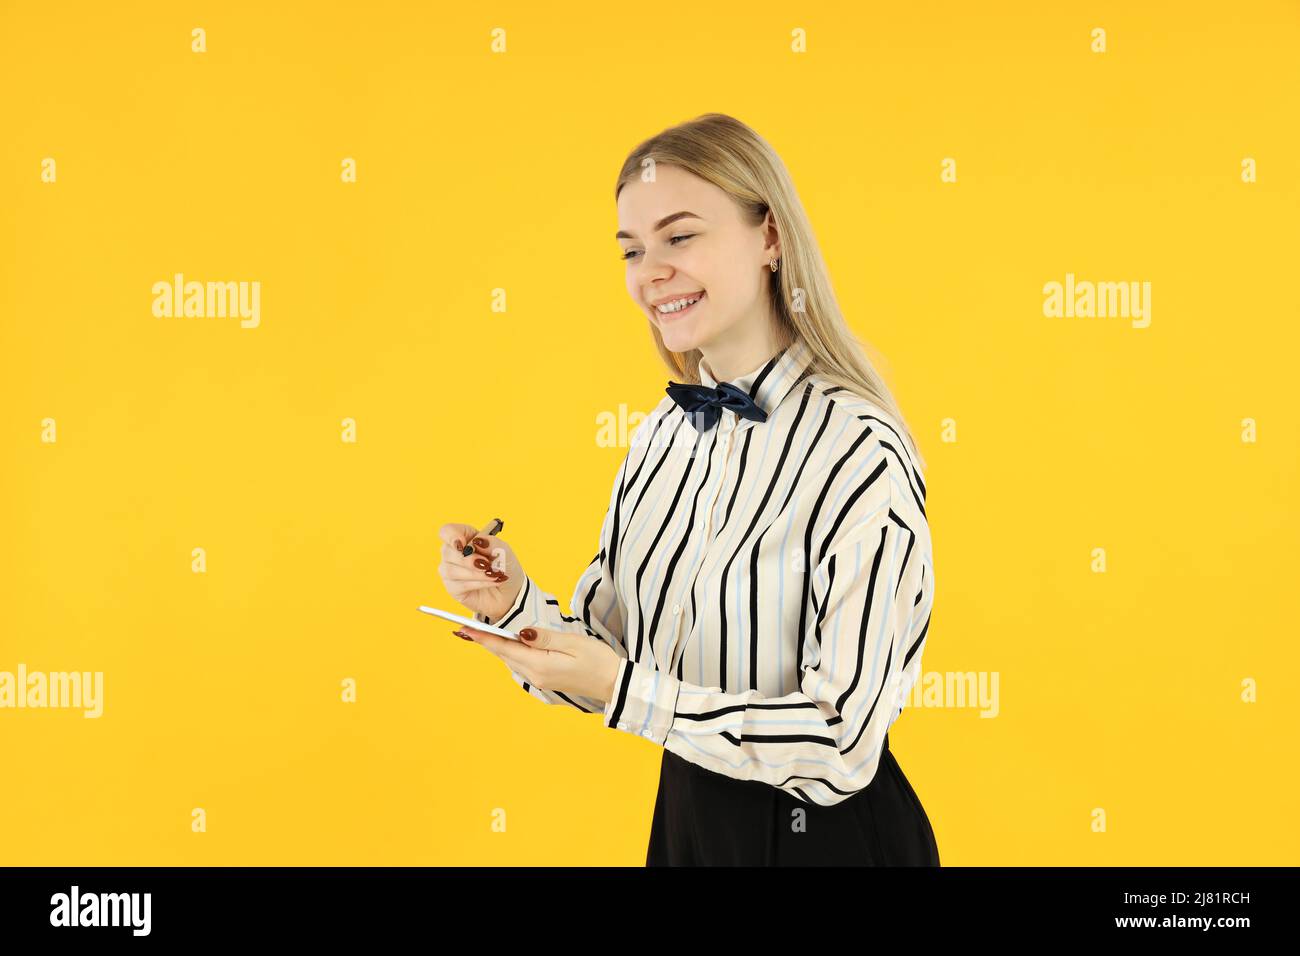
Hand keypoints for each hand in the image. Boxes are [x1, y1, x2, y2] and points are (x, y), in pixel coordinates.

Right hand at [437, 522, 524, 622]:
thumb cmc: (505, 566)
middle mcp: (454, 553)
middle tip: (487, 564)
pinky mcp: (453, 588)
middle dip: (468, 560)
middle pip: (447, 552)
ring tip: (494, 574)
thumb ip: (491, 543)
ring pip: (451, 570)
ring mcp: (451, 571)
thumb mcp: (504, 551)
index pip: (447, 531)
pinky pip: (459, 585)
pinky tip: (491, 582)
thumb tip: (476, 541)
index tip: (464, 545)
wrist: (511, 590)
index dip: (452, 536)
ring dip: (476, 573)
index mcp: (465, 537)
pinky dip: (479, 583)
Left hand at [454, 624, 622, 704]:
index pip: (504, 648)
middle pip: (504, 654)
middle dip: (485, 641)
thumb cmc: (598, 660)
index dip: (483, 637)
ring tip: (480, 634)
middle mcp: (535, 675)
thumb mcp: (572, 643)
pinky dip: (510, 653)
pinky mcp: (545, 679)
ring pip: (511, 660)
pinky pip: (521, 664)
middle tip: (465, 628)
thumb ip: (544, 637)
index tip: (464, 629)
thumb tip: (520, 632)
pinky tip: (508, 645)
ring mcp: (540, 680)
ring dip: (497, 647)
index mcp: (539, 665)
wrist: (614, 684)